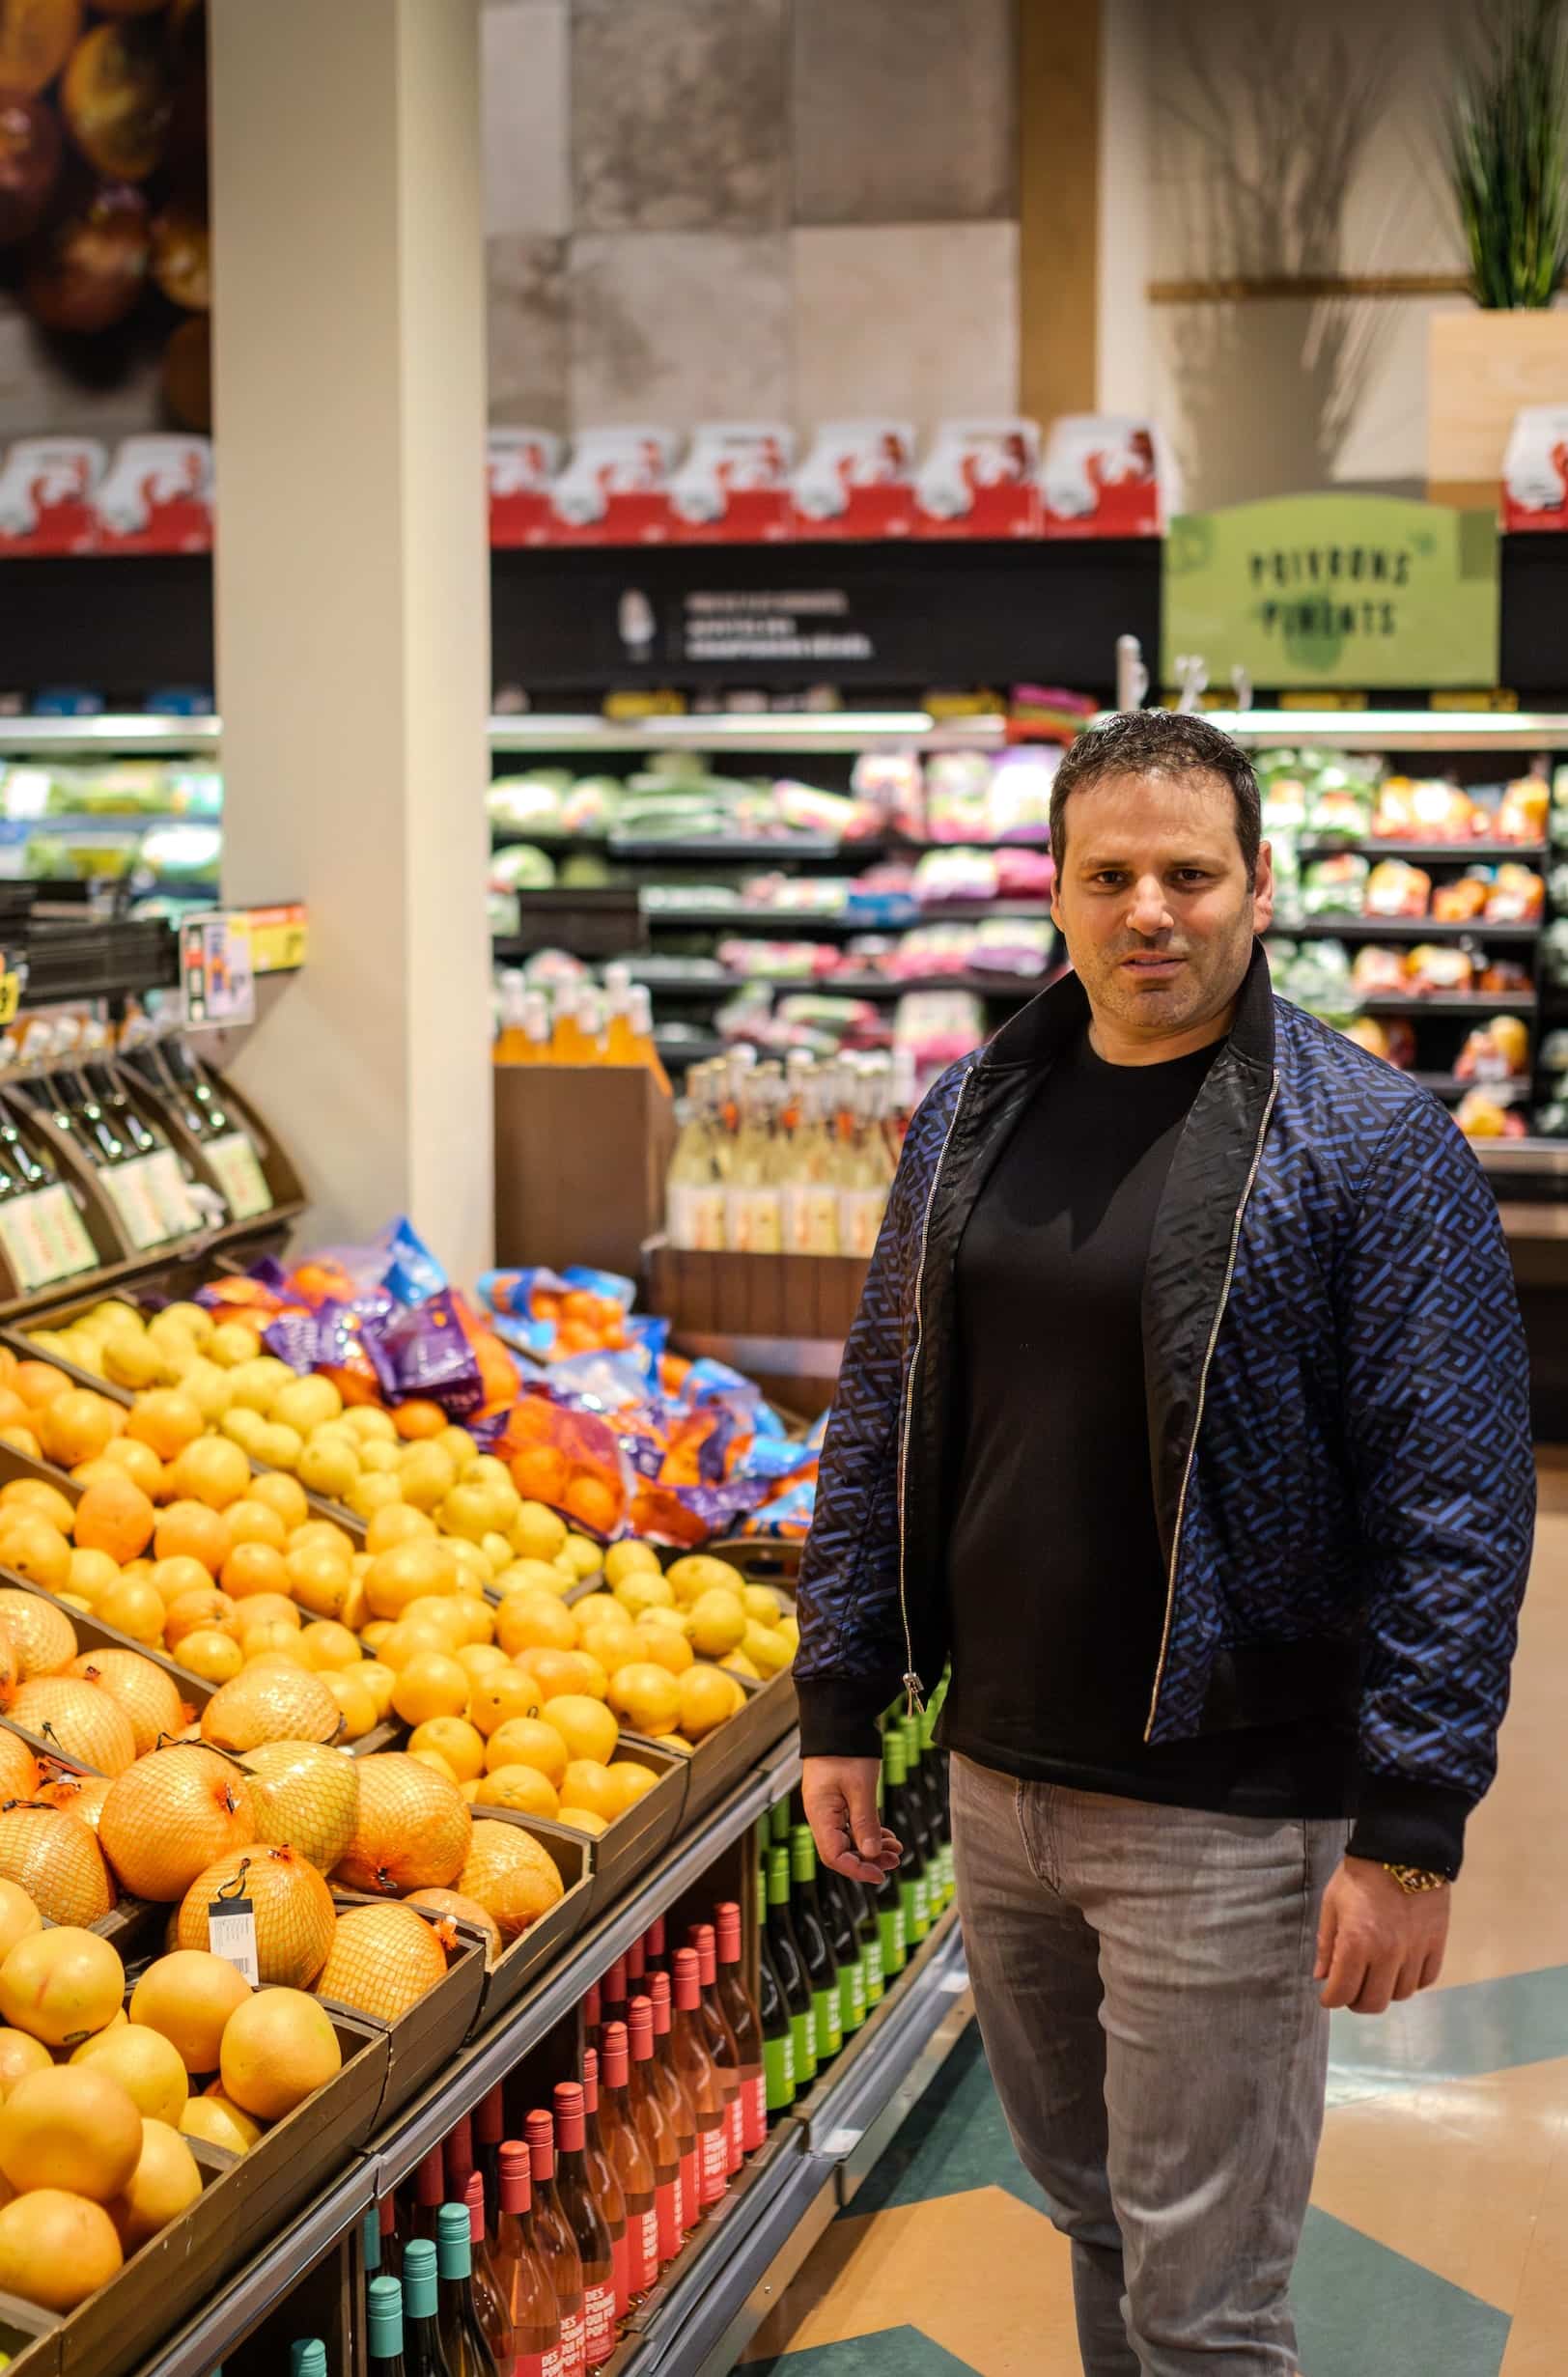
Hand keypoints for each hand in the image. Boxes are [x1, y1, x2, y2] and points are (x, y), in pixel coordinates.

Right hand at [801, 1756, 902, 1887]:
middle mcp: (820, 1815)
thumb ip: (865, 1822)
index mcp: (820, 1814)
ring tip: (896, 1849)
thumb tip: (871, 1854)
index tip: (880, 1875)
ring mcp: (827, 1809)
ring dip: (871, 1848)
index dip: (857, 1869)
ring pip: (847, 1840)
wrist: (838, 1721)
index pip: (834, 1856)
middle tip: (895, 1861)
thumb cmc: (847, 1751)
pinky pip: (850, 1827)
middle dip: (868, 1860)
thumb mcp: (861, 1787)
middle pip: (841, 1852)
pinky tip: (886, 1836)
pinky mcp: (836, 1802)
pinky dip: (868, 1833)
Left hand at [1315, 1856, 1449, 2014]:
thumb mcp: (1332, 1903)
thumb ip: (1327, 1943)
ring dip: (1385, 1991)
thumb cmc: (1359, 1875)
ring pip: (1401, 1994)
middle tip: (1350, 1991)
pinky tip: (1401, 1970)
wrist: (1402, 1850)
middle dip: (1356, 2002)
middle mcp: (1387, 1954)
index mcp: (1356, 1943)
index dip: (1331, 2000)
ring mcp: (1415, 1952)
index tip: (1328, 1996)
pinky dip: (1412, 1982)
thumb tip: (1322, 1977)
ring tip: (1376, 1977)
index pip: (1343, 1992)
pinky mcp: (1436, 1944)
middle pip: (1374, 2002)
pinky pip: (1426, 1980)